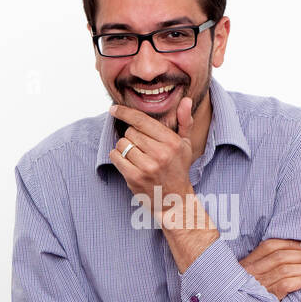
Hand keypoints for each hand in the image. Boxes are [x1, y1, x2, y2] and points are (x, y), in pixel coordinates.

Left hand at [107, 94, 194, 208]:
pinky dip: (117, 157)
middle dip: (131, 136)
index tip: (114, 109)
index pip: (142, 120)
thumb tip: (185, 100)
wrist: (175, 200)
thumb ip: (184, 121)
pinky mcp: (135, 178)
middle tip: (140, 146)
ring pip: (122, 144)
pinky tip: (127, 161)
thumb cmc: (178, 169)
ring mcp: (147, 167)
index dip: (125, 112)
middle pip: (130, 132)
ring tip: (135, 155)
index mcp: (172, 142)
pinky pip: (116, 157)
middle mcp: (160, 154)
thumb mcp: (185, 145)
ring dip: (124, 147)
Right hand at [240, 239, 300, 300]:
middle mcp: (252, 271)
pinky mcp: (265, 296)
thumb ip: (265, 265)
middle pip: (282, 256)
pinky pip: (286, 285)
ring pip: (286, 269)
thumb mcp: (250, 276)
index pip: (270, 245)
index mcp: (248, 262)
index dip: (291, 244)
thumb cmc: (246, 295)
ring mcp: (257, 284)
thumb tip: (294, 256)